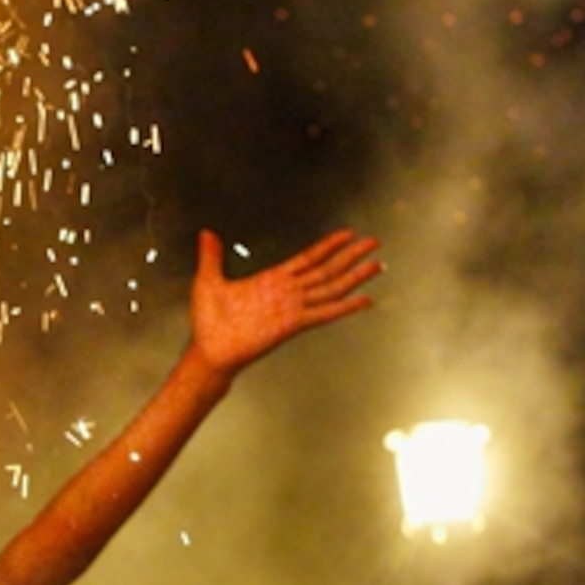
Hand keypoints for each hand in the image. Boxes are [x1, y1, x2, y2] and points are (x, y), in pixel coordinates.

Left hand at [187, 228, 381, 380]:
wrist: (209, 351)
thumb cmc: (209, 322)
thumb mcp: (208, 281)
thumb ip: (211, 256)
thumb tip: (206, 233)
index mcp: (273, 280)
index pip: (309, 258)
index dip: (329, 246)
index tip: (348, 233)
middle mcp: (288, 293)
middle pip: (328, 269)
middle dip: (352, 255)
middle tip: (375, 242)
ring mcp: (292, 308)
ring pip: (332, 287)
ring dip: (355, 276)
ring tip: (378, 264)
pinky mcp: (293, 324)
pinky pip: (325, 313)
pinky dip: (346, 307)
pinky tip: (366, 300)